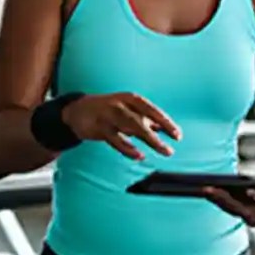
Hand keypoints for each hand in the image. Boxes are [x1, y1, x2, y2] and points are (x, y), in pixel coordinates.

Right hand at [62, 92, 180, 160]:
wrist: (77, 110)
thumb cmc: (107, 110)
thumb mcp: (128, 110)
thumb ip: (144, 119)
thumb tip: (163, 128)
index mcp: (131, 99)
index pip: (152, 110)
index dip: (166, 122)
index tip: (177, 135)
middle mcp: (121, 105)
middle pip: (143, 118)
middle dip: (160, 131)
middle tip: (172, 144)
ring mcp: (109, 115)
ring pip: (132, 127)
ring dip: (149, 139)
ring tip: (162, 150)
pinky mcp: (99, 127)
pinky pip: (116, 139)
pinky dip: (128, 147)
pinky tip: (139, 155)